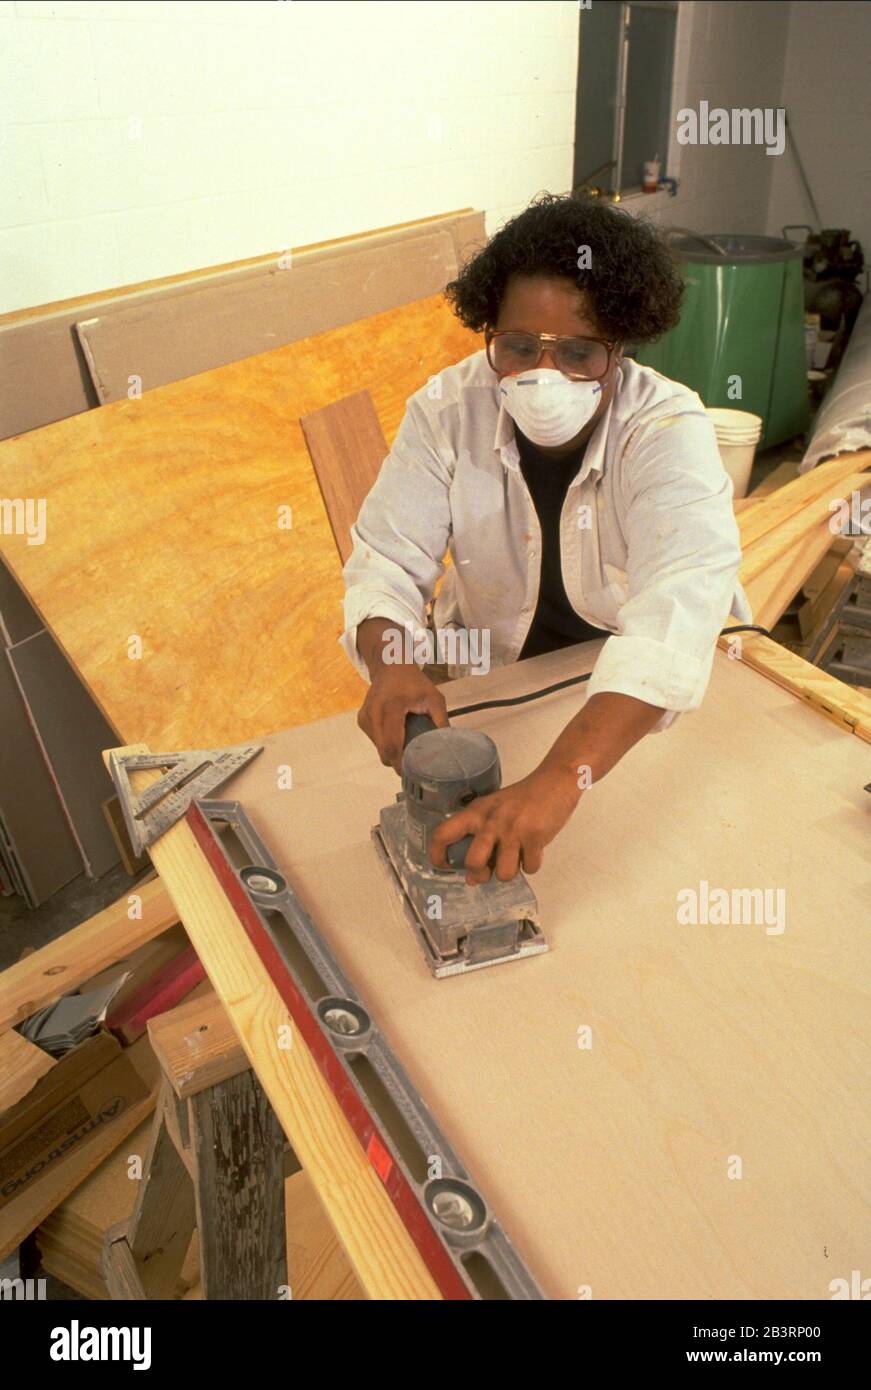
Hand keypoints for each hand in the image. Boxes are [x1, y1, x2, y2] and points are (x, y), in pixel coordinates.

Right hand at [357, 666, 447, 773]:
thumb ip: (441, 722)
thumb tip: (450, 748)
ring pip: (379, 748)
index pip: (393, 746)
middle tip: (414, 764)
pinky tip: (396, 733)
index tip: (413, 773)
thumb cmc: (414, 683)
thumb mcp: (434, 699)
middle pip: (384, 753)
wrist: (391, 666)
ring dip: (392, 752)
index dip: (402, 764)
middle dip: (398, 762)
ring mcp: (365, 717)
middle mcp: (373, 713)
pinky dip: (386, 743)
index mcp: (391, 707)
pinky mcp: (362, 719)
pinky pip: (375, 740)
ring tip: (407, 745)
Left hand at [429, 764, 582, 884]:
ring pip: (503, 873)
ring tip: (516, 858)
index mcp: (476, 812)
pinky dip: (532, 864)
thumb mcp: (495, 811)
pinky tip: (534, 850)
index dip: (436, 855)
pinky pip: (530, 868)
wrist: (555, 781)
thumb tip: (471, 878)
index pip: (442, 833)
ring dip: (510, 872)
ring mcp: (513, 830)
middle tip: (487, 871)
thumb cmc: (522, 799)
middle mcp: (491, 821)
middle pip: (473, 863)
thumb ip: (481, 839)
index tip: (443, 865)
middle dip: (480, 874)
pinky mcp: (535, 837)